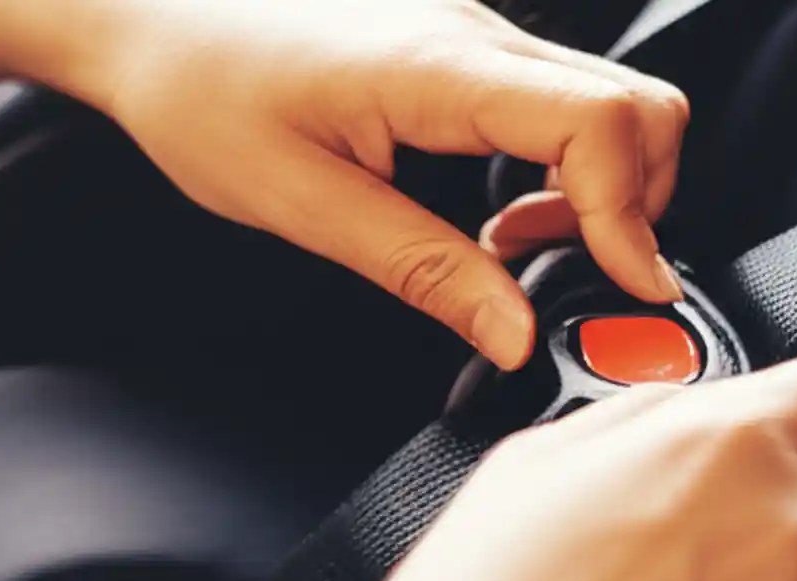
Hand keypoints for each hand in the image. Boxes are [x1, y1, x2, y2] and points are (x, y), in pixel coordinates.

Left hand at [95, 0, 687, 368]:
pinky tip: (502, 213)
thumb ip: (426, 273)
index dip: (633, 216)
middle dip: (634, 207)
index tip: (629, 288)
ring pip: (614, 105)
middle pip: (639, 107)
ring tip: (517, 246)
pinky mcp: (469, 50)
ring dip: (602, 192)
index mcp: (437, 69)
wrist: (157, 16)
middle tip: (565, 270)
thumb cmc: (205, 93)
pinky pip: (566, 106)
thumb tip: (515, 333)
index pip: (600, 120)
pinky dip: (568, 172)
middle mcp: (478, 37)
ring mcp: (481, 35)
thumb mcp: (306, 206)